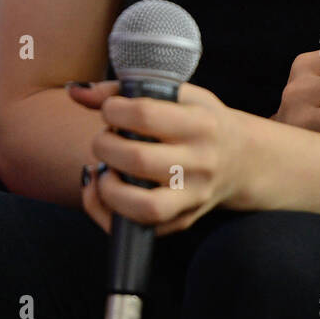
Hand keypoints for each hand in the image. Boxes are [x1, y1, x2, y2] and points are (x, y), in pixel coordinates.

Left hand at [67, 80, 248, 236]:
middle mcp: (201, 163)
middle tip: (104, 139)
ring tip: (102, 170)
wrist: (243, 160)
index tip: (110, 110)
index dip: (114, 110)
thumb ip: (126, 90)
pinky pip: (137, 228)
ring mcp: (192, 197)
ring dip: (107, 188)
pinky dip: (107, 213)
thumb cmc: (201, 121)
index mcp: (202, 123)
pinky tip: (102, 190)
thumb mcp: (179, 95)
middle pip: (138, 160)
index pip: (146, 116)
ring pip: (142, 206)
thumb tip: (76, 90)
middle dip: (105, 146)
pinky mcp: (181, 221)